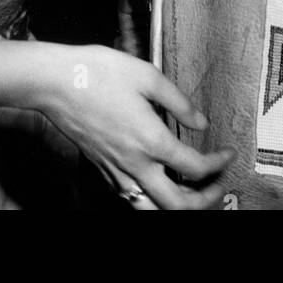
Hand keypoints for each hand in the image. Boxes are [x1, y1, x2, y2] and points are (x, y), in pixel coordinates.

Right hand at [39, 44, 232, 209]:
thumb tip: (200, 122)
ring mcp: (116, 170)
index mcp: (151, 141)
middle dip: (207, 200)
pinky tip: (156, 181)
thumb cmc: (98, 72)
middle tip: (218, 184)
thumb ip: (178, 102)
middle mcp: (135, 164)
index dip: (219, 163)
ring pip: (151, 209)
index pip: (196, 168)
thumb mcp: (146, 75)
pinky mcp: (101, 168)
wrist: (52, 82)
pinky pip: (131, 197)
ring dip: (177, 207)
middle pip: (179, 205)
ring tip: (190, 192)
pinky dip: (150, 198)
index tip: (229, 152)